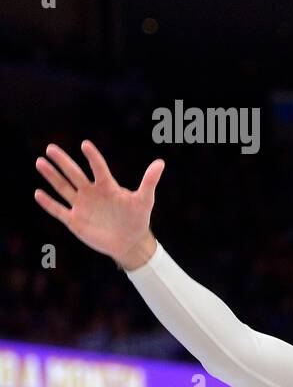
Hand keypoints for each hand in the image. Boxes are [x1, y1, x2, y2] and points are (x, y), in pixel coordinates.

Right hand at [34, 140, 162, 269]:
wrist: (129, 241)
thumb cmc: (137, 218)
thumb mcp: (144, 200)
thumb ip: (149, 181)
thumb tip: (161, 162)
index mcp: (107, 186)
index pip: (98, 168)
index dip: (93, 157)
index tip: (85, 144)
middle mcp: (91, 193)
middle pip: (74, 174)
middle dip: (63, 162)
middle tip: (51, 148)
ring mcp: (81, 206)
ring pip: (63, 188)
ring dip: (51, 176)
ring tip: (40, 162)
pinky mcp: (75, 220)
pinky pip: (59, 210)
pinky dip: (48, 203)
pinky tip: (38, 193)